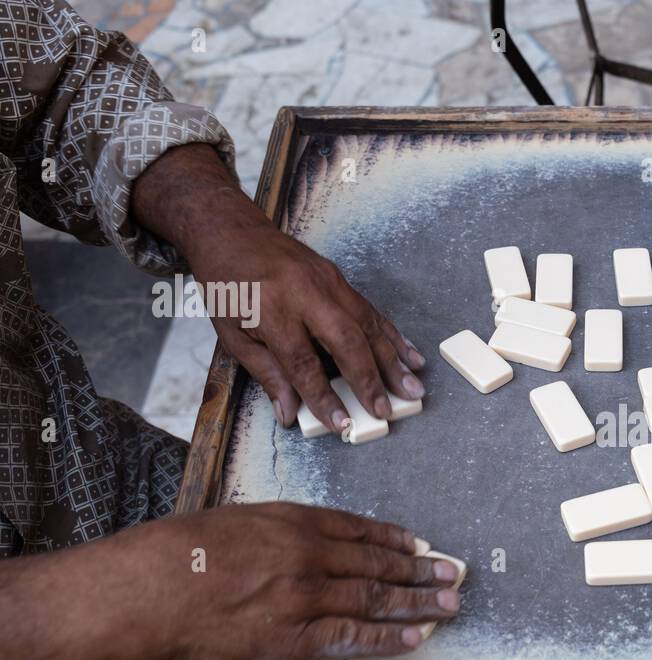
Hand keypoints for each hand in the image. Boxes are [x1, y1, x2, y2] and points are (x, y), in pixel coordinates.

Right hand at [2, 503, 462, 659]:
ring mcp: (305, 596)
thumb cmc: (182, 553)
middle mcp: (309, 554)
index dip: (394, 539)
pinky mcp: (293, 637)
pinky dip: (388, 637)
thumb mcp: (238, 520)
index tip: (420, 543)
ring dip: (417, 602)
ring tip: (449, 603)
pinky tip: (416, 636)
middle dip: (419, 569)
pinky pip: (352, 637)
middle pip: (376, 563)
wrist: (150, 588)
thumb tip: (310, 539)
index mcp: (294, 521)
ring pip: (374, 598)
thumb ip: (279, 529)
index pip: (358, 529)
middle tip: (453, 572)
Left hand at [132, 144, 425, 432]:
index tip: (341, 423)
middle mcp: (305, 294)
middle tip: (386, 411)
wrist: (233, 233)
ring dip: (393, 360)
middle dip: (370, 380)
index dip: (324, 397)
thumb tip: (291, 412)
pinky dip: (393, 335)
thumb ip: (266, 373)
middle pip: (346, 342)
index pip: (304, 364)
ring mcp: (327, 282)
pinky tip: (410, 355)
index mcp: (271, 311)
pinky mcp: (340, 278)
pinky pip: (371, 311)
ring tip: (412, 388)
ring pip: (367, 325)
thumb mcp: (232, 335)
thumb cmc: (228, 287)